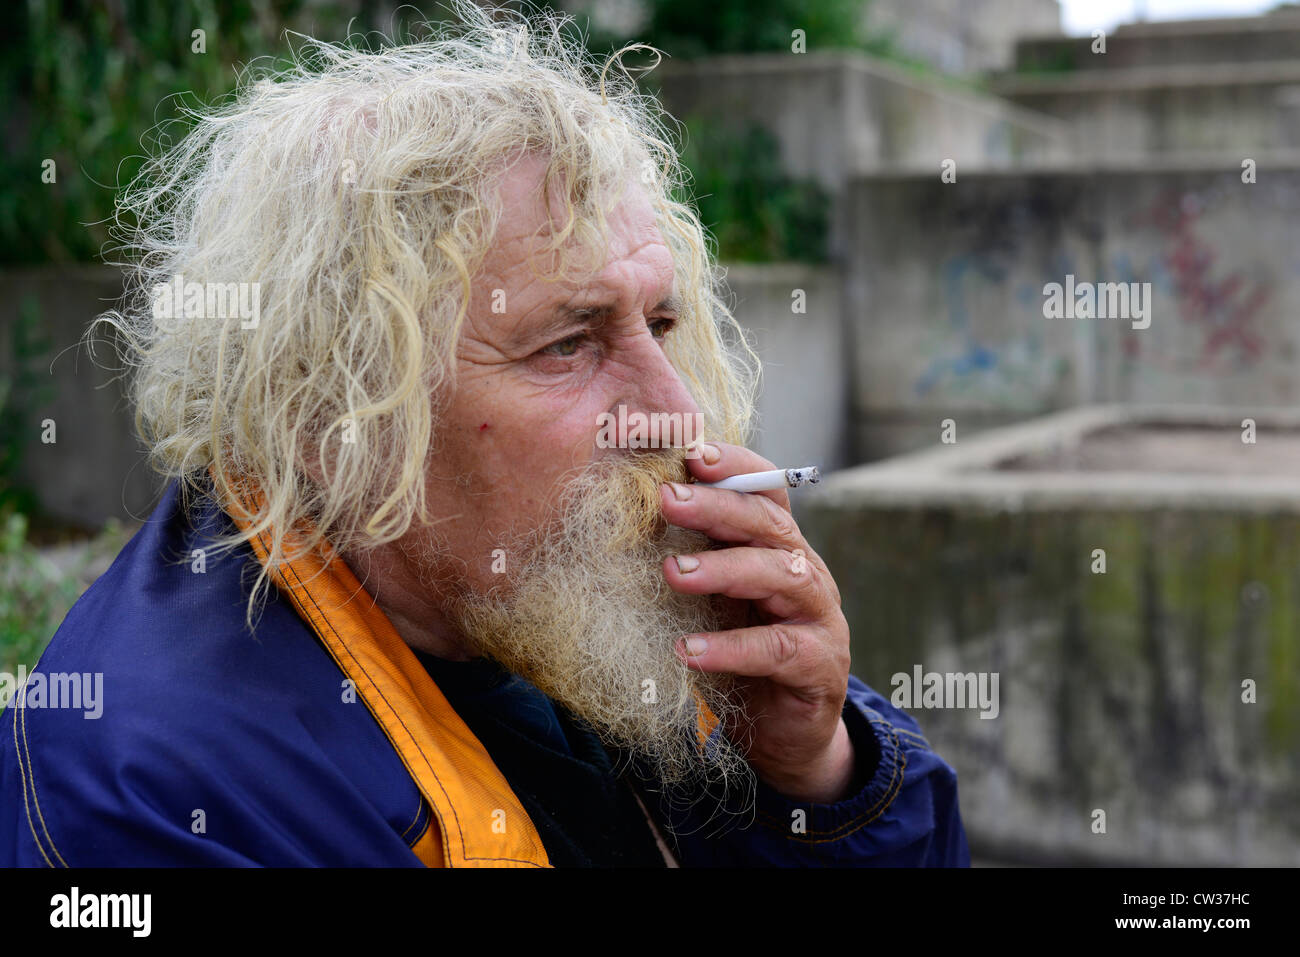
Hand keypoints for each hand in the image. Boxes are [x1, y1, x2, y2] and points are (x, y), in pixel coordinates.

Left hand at [660, 441, 854, 802]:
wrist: (781, 734)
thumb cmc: (736, 656)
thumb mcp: (711, 601)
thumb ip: (689, 560)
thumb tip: (624, 516)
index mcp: (777, 547)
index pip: (766, 491)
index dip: (735, 465)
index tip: (690, 452)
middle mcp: (805, 572)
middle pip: (769, 525)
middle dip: (717, 506)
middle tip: (666, 500)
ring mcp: (819, 618)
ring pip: (781, 576)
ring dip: (724, 569)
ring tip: (673, 574)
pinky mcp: (820, 666)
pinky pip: (777, 650)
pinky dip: (732, 648)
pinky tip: (690, 650)